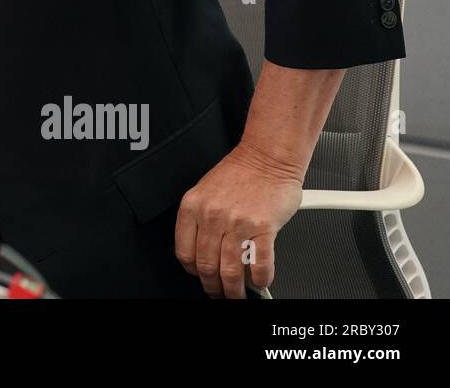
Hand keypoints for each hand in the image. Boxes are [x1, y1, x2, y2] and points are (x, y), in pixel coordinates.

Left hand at [174, 141, 302, 297]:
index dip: (193, 272)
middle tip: (220, 293)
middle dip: (214, 287)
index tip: (200, 277)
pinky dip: (260, 280)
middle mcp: (212, 216)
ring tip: (240, 295)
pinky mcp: (264, 227)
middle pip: (207, 267)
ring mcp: (238, 223)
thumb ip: (200, 221)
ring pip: (231, 271)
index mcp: (193, 207)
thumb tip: (201, 253)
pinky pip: (259, 264)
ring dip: (236, 291)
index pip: (184, 253)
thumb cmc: (239, 173)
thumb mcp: (205, 192)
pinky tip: (261, 281)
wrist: (267, 157)